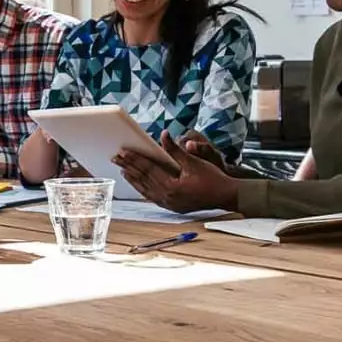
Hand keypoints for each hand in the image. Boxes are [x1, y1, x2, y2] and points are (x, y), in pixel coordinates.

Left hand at [115, 130, 238, 213]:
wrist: (225, 196)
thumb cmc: (212, 178)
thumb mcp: (194, 161)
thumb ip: (175, 150)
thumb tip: (163, 135)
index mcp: (172, 186)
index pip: (148, 169)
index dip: (135, 159)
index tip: (123, 151)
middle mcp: (168, 197)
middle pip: (144, 179)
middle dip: (129, 167)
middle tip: (116, 158)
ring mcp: (169, 204)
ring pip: (146, 190)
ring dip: (133, 179)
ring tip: (123, 170)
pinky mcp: (172, 207)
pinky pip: (152, 197)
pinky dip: (143, 189)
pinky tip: (138, 184)